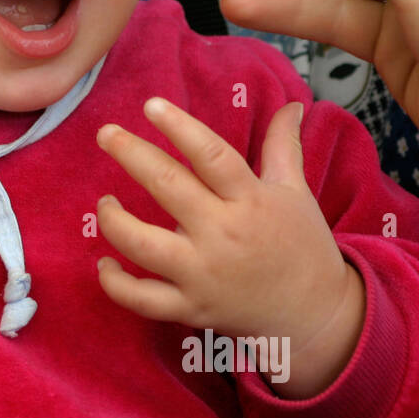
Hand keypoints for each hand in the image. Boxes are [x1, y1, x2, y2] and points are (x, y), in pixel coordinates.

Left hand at [95, 98, 364, 398]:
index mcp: (250, 200)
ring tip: (105, 202)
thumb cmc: (302, 244)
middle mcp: (223, 235)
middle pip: (169, 188)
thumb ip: (283, 146)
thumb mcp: (296, 191)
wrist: (315, 312)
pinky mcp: (190, 308)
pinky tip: (104, 262)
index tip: (150, 105)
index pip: (211, 156)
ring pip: (142, 245)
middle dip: (131, 155)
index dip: (179, 128)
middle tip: (105, 133)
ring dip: (113, 220)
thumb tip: (292, 105)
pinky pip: (141, 298)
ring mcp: (203, 274)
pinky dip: (115, 283)